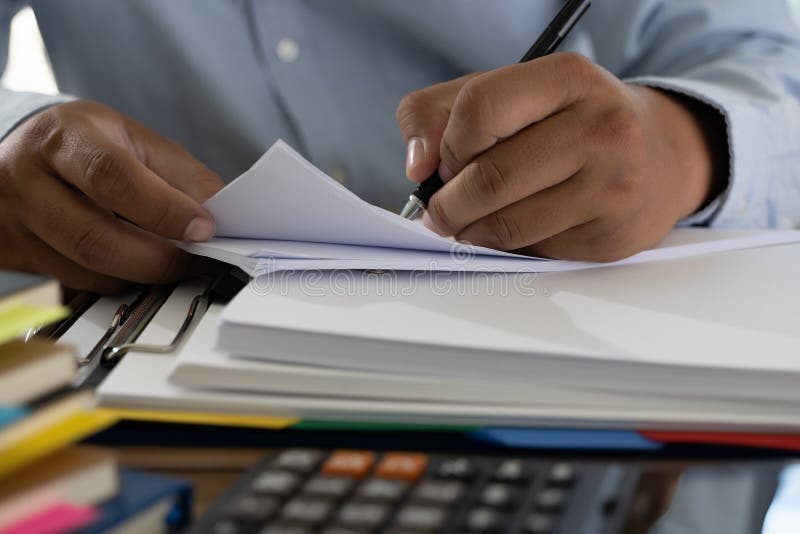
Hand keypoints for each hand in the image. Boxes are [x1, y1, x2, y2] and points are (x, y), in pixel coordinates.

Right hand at [0, 100, 223, 292]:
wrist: (19, 153)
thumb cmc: (85, 145)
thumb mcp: (133, 138)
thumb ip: (180, 173)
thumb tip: (221, 213)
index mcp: (64, 139)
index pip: (113, 178)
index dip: (165, 210)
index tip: (204, 229)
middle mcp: (26, 182)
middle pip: (96, 240)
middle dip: (159, 260)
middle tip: (197, 260)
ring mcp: (12, 225)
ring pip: (87, 272)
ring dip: (141, 275)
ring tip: (169, 261)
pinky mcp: (12, 257)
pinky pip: (75, 285)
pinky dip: (115, 281)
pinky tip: (130, 265)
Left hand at [397, 53, 725, 260]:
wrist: (661, 155)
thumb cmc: (568, 122)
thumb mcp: (510, 94)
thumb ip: (441, 113)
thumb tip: (417, 166)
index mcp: (569, 78)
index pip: (479, 110)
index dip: (447, 146)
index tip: (444, 163)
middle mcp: (602, 127)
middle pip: (490, 178)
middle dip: (448, 204)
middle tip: (440, 211)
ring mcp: (614, 185)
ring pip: (508, 226)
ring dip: (471, 233)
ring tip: (469, 223)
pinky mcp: (613, 236)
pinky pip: (535, 252)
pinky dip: (510, 248)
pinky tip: (518, 229)